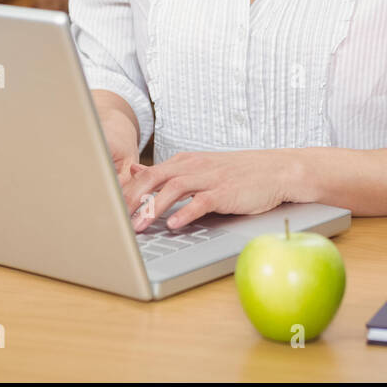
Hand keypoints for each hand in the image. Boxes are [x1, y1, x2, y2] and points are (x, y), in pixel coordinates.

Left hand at [121, 150, 302, 231]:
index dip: (127, 191)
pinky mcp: (226, 191)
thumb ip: (168, 172)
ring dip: (154, 207)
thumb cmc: (237, 174)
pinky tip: (174, 224)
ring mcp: (210, 178)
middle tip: (116, 216)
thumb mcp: (199, 167)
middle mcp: (193, 166)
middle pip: (154, 178)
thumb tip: (135, 171)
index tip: (110, 206)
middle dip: (133, 198)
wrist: (276, 170)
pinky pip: (202, 201)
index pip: (148, 174)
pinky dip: (186, 212)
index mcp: (185, 161)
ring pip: (174, 188)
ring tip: (139, 225)